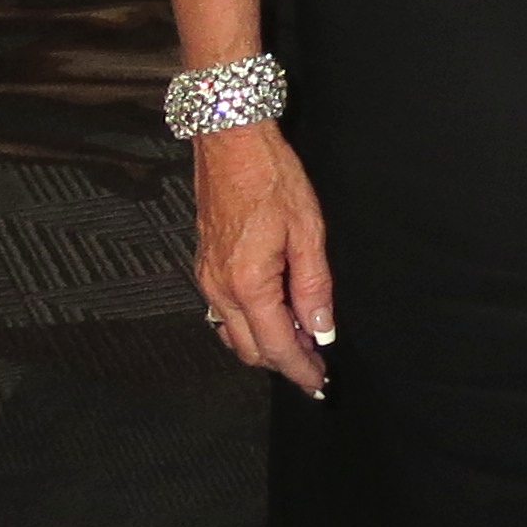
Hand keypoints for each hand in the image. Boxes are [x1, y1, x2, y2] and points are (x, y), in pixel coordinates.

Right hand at [193, 122, 332, 395]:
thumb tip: (321, 329)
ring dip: (265, 344)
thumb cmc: (271, 177)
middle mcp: (219, 288)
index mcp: (247, 284)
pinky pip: (224, 312)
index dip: (300, 369)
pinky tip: (273, 314)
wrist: (231, 143)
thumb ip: (314, 286)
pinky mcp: (206, 266)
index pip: (276, 345)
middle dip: (284, 362)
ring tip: (301, 341)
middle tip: (316, 364)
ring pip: (234, 334)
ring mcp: (207, 278)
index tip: (319, 383)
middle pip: (250, 348)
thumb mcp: (308, 231)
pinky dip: (249, 323)